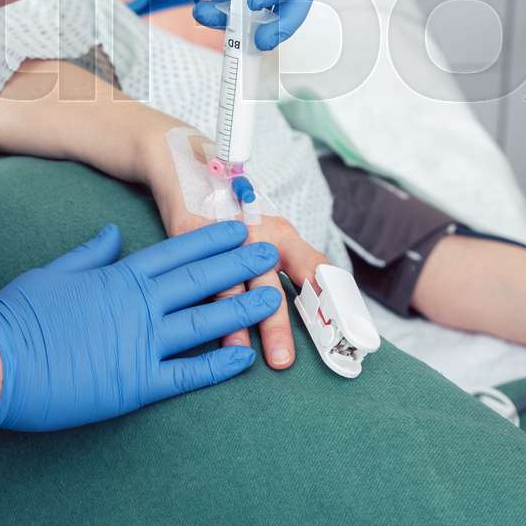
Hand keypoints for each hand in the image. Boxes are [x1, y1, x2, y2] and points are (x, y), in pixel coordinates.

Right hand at [0, 221, 278, 431]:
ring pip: (204, 321)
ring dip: (241, 308)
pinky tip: (244, 358)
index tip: (238, 226)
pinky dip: (217, 366)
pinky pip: (186, 374)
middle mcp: (137, 304)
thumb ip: (90, 253)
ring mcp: (139, 343)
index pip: (176, 251)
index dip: (212, 238)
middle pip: (200, 279)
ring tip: (272, 297)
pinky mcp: (134, 383)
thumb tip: (112, 234)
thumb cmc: (18, 315)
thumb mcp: (55, 271)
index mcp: (119, 276)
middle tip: (271, 251)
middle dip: (239, 264)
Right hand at [137, 128, 326, 369]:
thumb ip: (292, 264)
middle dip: (276, 325)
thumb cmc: (232, 210)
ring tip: (242, 354)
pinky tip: (198, 324)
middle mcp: (257, 233)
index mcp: (282, 234)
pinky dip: (200, 305)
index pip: (314, 269)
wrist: (186, 165)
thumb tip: (321, 305)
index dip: (327, 302)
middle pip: (270, 283)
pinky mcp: (189, 233)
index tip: (339, 334)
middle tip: (283, 360)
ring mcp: (222, 234)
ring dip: (236, 323)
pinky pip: (197, 275)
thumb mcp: (268, 232)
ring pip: (232, 285)